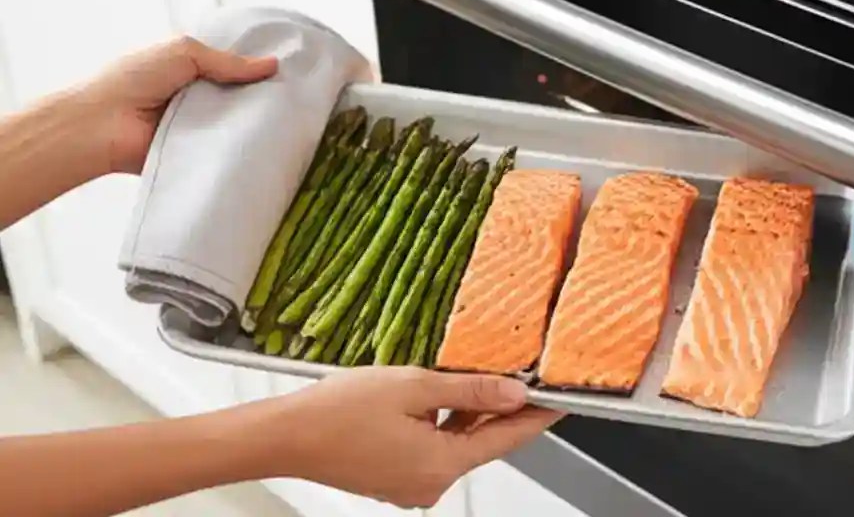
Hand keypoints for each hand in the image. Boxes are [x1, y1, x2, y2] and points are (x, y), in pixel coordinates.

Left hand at [80, 36, 276, 173]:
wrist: (101, 125)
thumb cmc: (133, 80)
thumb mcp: (182, 53)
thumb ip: (226, 61)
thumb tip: (272, 65)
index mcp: (192, 69)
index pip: (235, 68)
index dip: (259, 69)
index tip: (291, 72)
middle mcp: (198, 97)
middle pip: (241, 97)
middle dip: (263, 97)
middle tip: (298, 99)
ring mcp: (199, 126)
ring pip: (237, 123)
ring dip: (253, 122)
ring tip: (290, 123)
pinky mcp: (197, 152)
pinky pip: (225, 148)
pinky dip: (238, 147)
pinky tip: (266, 145)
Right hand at [269, 367, 562, 507]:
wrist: (284, 434)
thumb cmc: (338, 410)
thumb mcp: (415, 386)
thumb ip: (472, 389)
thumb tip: (516, 392)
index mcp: (441, 465)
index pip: (507, 438)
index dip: (537, 416)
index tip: (561, 400)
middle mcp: (430, 484)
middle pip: (483, 442)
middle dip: (501, 408)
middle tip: (523, 374)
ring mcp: (412, 485)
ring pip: (457, 444)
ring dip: (470, 413)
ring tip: (480, 376)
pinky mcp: (395, 479)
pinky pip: (434, 449)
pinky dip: (444, 424)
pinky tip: (444, 396)